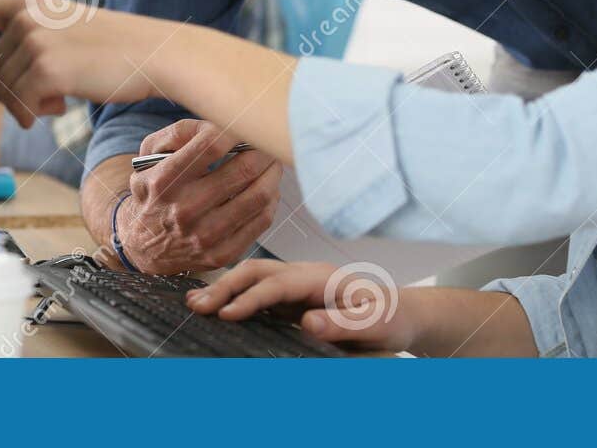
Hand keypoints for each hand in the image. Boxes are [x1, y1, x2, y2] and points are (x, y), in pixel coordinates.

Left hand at [0, 0, 172, 127]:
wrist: (153, 53)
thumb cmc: (114, 50)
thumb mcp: (69, 33)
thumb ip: (32, 45)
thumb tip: (6, 87)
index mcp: (31, 6)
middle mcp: (27, 18)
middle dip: (17, 89)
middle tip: (56, 91)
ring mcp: (35, 41)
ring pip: (5, 91)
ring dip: (29, 105)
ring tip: (63, 96)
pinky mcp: (46, 69)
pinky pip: (21, 106)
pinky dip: (35, 116)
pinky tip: (61, 109)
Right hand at [115, 119, 281, 274]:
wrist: (142, 246)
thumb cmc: (154, 192)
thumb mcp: (149, 157)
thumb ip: (178, 133)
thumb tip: (216, 123)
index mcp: (165, 181)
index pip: (212, 145)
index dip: (236, 129)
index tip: (245, 123)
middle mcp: (184, 210)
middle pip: (243, 170)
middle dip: (263, 149)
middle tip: (267, 141)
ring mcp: (205, 236)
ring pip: (259, 196)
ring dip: (273, 172)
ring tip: (272, 162)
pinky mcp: (222, 255)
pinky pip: (262, 221)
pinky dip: (271, 199)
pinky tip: (268, 188)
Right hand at [186, 259, 419, 350]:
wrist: (402, 316)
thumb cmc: (391, 318)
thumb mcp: (377, 325)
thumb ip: (344, 324)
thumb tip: (307, 323)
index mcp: (322, 277)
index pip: (277, 283)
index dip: (250, 298)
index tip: (226, 315)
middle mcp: (305, 276)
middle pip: (258, 271)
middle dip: (226, 286)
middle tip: (196, 306)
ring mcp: (297, 288)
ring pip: (253, 280)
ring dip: (225, 289)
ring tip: (194, 304)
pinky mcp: (292, 302)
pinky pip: (258, 295)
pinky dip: (234, 299)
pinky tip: (215, 309)